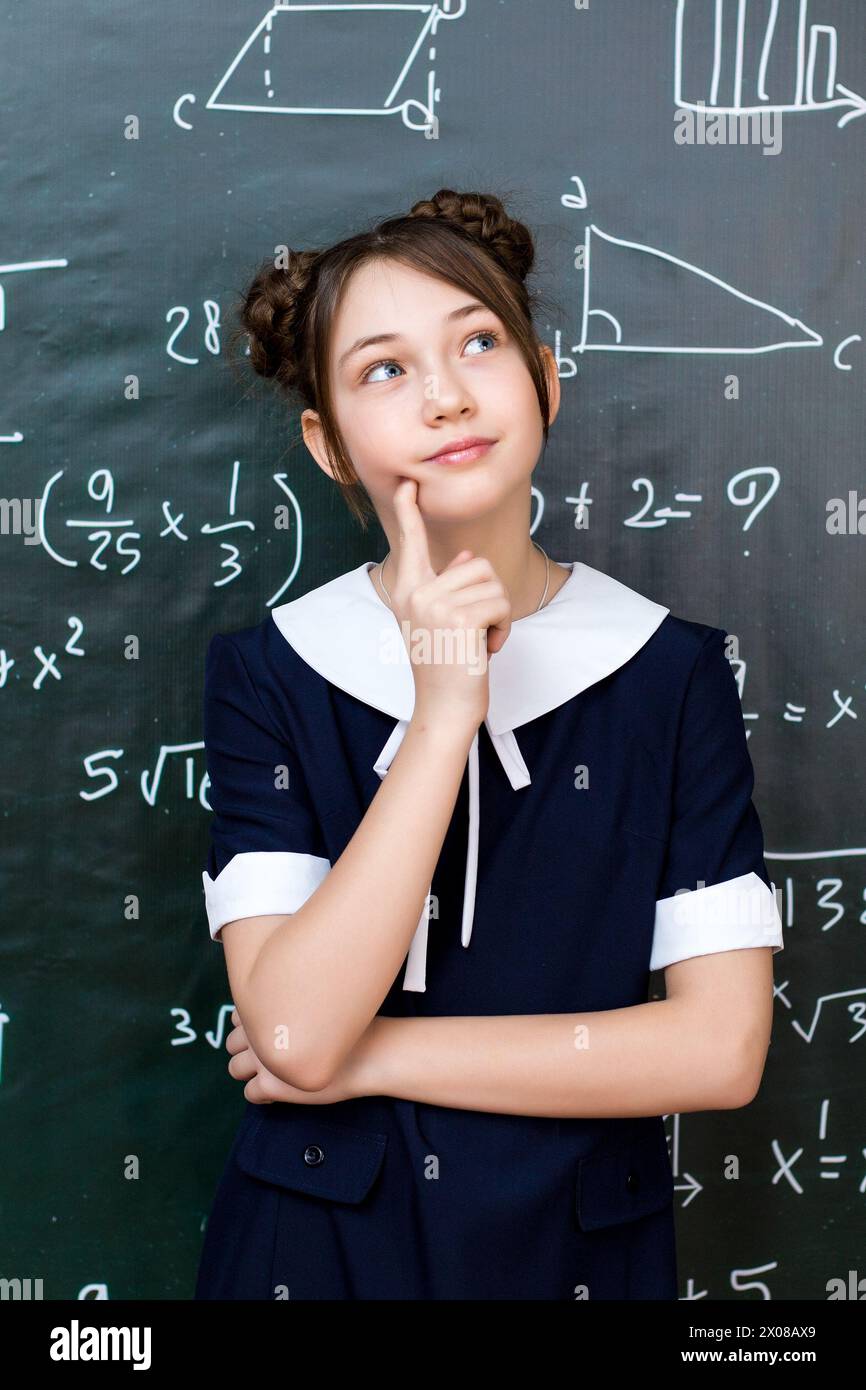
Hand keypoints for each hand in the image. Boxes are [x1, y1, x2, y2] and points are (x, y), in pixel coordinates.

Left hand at [225, 1009, 378, 1105]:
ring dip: (250, 1073)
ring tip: (273, 1074)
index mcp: (269, 1009)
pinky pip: (250, 1094)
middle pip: (231, 1044)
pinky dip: (262, 1094)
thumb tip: (263, 1019)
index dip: (250, 1026)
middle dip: (246, 1050)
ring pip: (235, 1069)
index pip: (237, 1018)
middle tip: (271, 1056)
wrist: (367, 1053)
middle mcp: (260, 1032)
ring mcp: (263, 1060)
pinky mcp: (271, 1086)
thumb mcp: (311, 1008)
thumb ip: (285, 1010)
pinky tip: (281, 1091)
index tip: (268, 1033)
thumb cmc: (346, 1029)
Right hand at [386, 478, 512, 726]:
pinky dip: (503, 629)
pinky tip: (487, 648)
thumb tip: (468, 558)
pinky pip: (500, 603)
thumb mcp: (442, 622)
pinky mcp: (457, 616)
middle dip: (490, 598)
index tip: (408, 485)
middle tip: (475, 632)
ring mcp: (433, 602)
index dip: (408, 511)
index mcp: (407, 590)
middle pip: (478, 565)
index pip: (410, 541)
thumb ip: (450, 586)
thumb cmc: (445, 667)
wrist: (443, 708)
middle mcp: (415, 591)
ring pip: (493, 583)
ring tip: (479, 641)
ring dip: (498, 615)